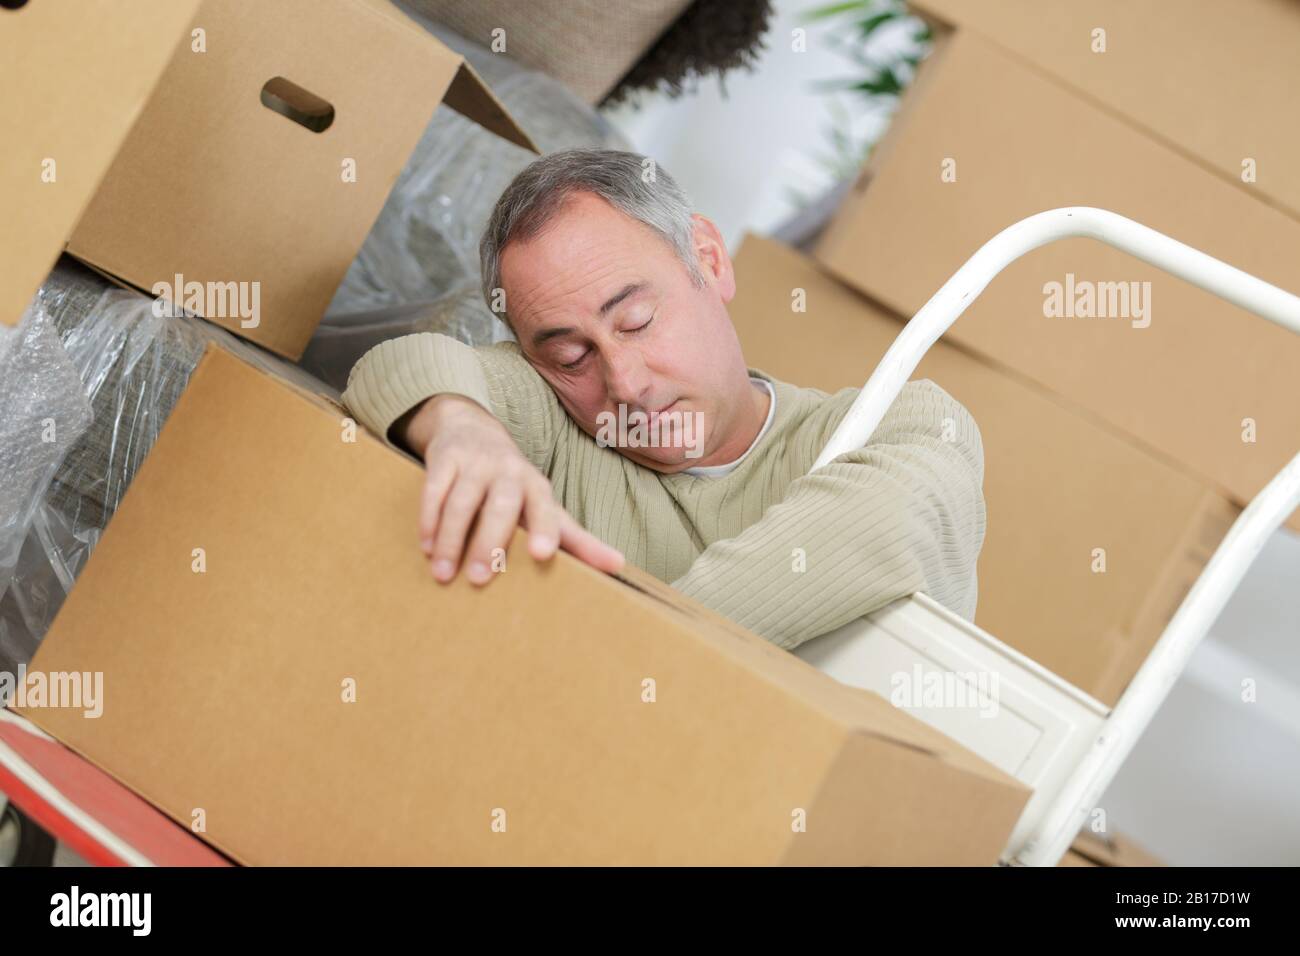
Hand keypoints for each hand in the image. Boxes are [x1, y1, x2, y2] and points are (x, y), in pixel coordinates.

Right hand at [402, 394, 624, 585]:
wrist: (472, 430)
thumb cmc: (515, 486)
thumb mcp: (546, 507)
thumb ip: (578, 539)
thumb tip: (620, 565)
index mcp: (538, 487)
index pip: (545, 509)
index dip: (545, 530)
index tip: (541, 555)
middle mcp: (509, 472)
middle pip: (501, 506)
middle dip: (489, 542)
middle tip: (478, 579)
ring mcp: (475, 463)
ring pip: (462, 501)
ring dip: (451, 538)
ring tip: (443, 573)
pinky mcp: (444, 459)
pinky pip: (435, 489)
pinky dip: (429, 518)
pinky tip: (426, 546)